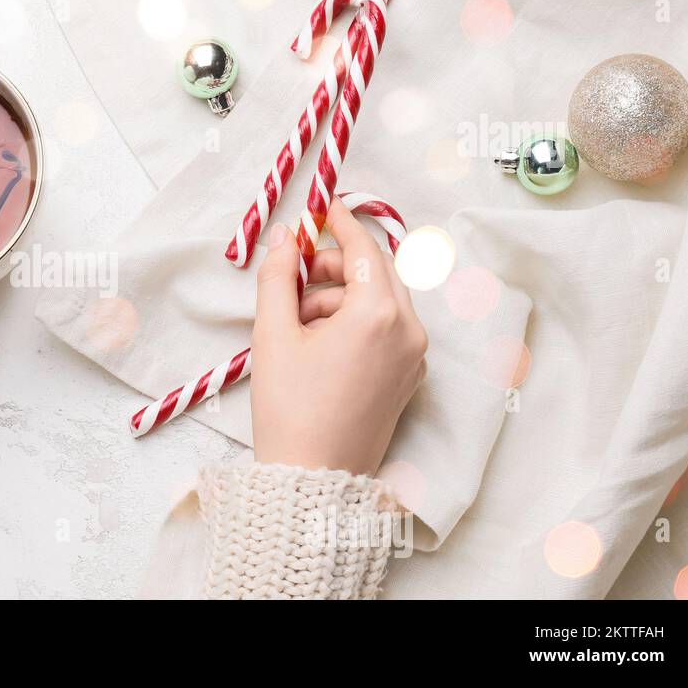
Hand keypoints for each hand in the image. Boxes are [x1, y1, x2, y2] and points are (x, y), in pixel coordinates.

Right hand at [250, 197, 426, 474]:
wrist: (311, 480)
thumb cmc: (290, 409)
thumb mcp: (273, 335)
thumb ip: (278, 277)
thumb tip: (283, 237)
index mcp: (379, 315)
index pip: (365, 248)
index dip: (340, 223)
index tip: (321, 208)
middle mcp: (408, 332)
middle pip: (379, 271)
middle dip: (338, 262)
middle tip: (297, 269)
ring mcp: (414, 358)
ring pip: (383, 301)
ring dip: (343, 294)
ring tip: (297, 317)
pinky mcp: (409, 379)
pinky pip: (388, 330)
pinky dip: (357, 321)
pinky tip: (319, 340)